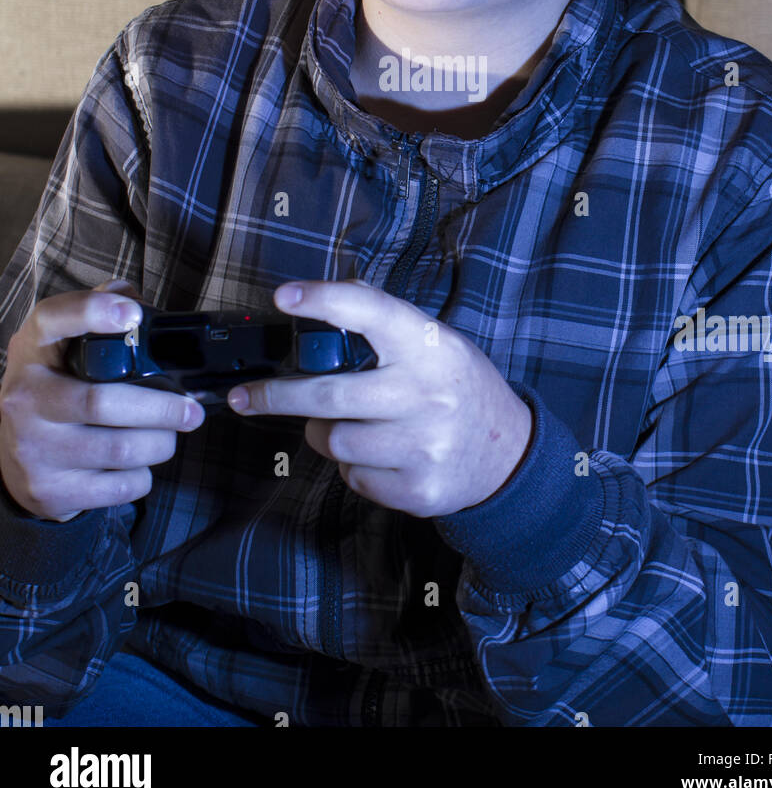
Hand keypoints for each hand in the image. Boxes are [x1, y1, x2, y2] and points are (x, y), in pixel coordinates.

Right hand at [0, 279, 204, 521]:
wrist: (15, 460)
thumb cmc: (55, 391)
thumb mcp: (61, 349)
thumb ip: (95, 316)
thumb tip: (133, 296)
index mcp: (32, 351)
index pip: (54, 319)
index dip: (94, 312)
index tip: (132, 314)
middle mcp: (25, 397)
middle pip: (103, 401)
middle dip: (162, 408)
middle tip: (191, 411)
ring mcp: (34, 448)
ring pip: (120, 449)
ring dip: (160, 443)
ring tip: (169, 435)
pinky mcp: (50, 489)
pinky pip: (117, 485)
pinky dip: (142, 476)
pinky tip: (140, 464)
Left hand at [227, 278, 532, 516]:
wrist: (508, 453)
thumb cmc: (456, 386)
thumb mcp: (435, 343)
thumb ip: (385, 325)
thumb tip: (315, 299)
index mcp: (429, 346)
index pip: (370, 311)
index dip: (322, 299)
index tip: (282, 297)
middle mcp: (426, 394)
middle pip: (327, 396)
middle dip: (276, 395)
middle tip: (247, 395)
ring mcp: (423, 446)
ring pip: (334, 441)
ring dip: (323, 433)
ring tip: (345, 424)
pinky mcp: (418, 490)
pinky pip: (353, 476)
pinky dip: (352, 465)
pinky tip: (378, 453)